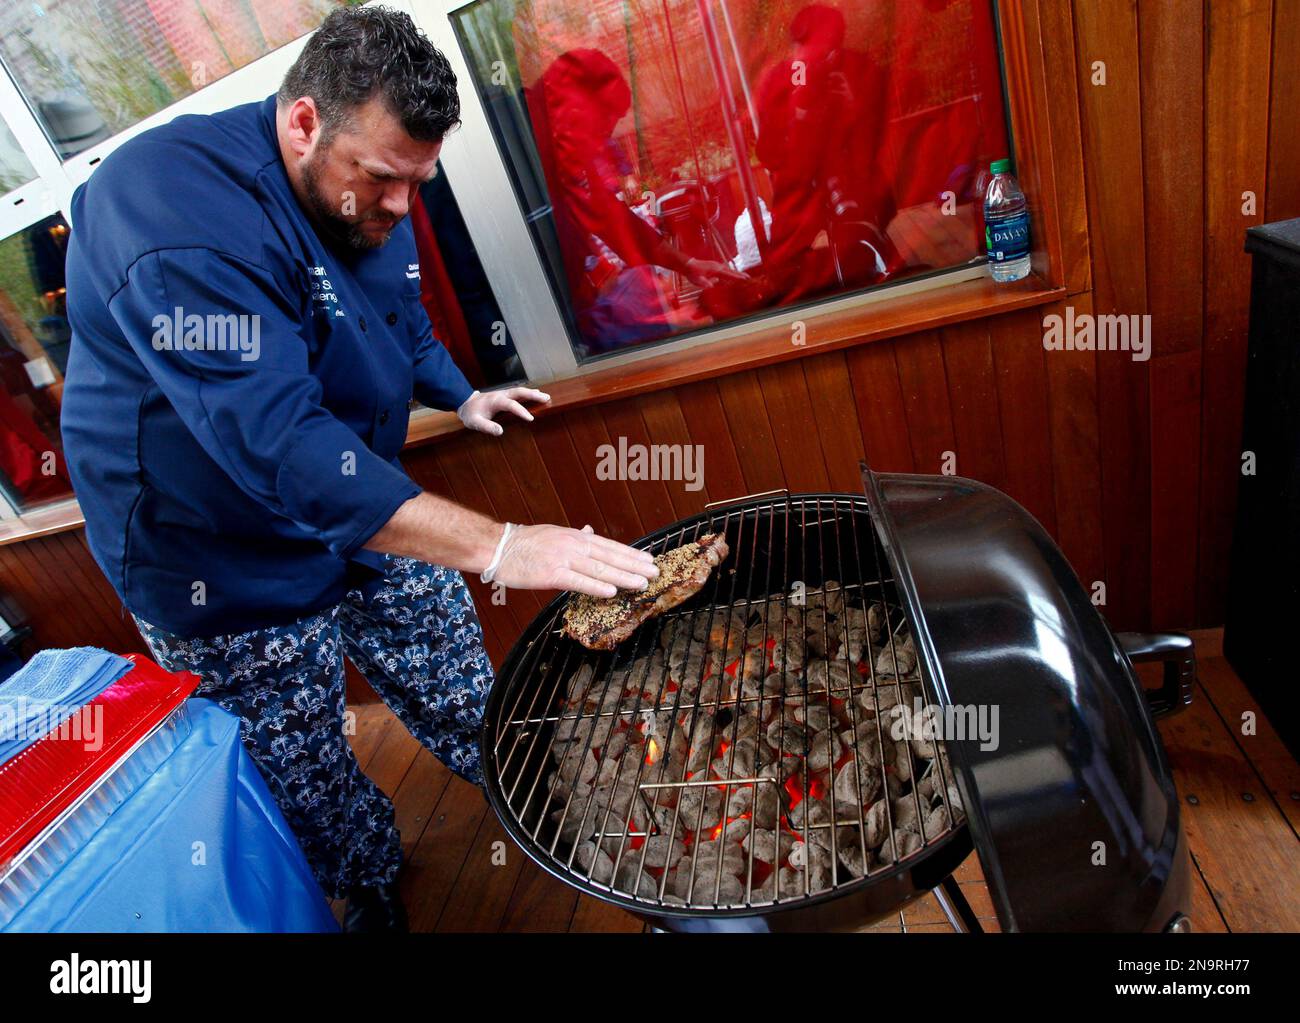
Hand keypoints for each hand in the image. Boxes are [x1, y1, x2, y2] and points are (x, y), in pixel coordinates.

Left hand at [456, 386, 550, 435]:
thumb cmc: (471, 414)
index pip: (511, 405)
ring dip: (533, 393)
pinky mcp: (504, 395)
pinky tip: (536, 394)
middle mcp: (501, 394)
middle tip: (547, 398)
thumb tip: (501, 431)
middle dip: (533, 395)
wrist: (465, 402)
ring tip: (546, 396)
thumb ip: (486, 427)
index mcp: (496, 401)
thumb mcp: (475, 422)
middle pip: (520, 392)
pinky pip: (518, 393)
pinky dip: (528, 393)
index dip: (521, 411)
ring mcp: (503, 393)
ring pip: (521, 391)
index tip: (531, 418)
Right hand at [492, 523, 658, 596]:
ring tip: (641, 582)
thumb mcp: (555, 533)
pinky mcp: (551, 574)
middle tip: (654, 572)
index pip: (610, 545)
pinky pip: (578, 581)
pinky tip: (612, 590)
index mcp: (576, 537)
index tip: (648, 560)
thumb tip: (590, 532)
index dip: (631, 554)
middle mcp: (574, 545)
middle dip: (634, 565)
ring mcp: (563, 558)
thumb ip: (575, 536)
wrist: (499, 547)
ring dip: (623, 576)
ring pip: (600, 568)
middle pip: (610, 556)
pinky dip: (596, 585)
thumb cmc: (525, 543)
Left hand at [684, 258, 749, 288]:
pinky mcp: (715, 267)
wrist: (688, 265)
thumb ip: (704, 283)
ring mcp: (716, 266)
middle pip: (731, 271)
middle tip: (748, 278)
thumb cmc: (692, 273)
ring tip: (744, 277)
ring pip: (729, 271)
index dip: (736, 277)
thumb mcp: (697, 280)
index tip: (744, 279)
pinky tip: (733, 276)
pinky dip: (731, 273)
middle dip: (740, 275)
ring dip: (736, 274)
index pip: (728, 274)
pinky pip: (725, 271)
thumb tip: (711, 285)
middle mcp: (717, 267)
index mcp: (715, 270)